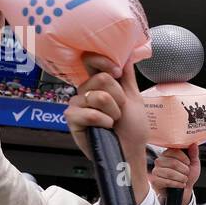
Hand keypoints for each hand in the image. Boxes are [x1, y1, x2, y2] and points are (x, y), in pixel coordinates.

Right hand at [63, 68, 149, 204]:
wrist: (130, 152)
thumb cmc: (132, 128)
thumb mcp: (133, 97)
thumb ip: (126, 75)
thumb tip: (126, 52)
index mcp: (99, 83)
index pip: (91, 61)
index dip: (103, 61)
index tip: (117, 72)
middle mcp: (85, 91)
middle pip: (101, 78)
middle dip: (118, 96)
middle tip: (119, 110)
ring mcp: (77, 105)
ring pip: (97, 96)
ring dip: (113, 112)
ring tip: (113, 121)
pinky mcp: (72, 120)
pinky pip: (89, 113)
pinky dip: (103, 122)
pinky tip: (105, 128)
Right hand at [150, 147, 199, 204]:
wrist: (184, 191)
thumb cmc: (187, 176)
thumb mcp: (193, 164)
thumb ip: (193, 154)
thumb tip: (193, 144)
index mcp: (168, 154)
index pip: (173, 151)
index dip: (183, 158)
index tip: (188, 163)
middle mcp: (160, 161)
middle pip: (172, 162)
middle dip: (184, 170)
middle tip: (187, 173)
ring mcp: (156, 170)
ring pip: (170, 173)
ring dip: (181, 178)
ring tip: (184, 180)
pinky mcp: (155, 180)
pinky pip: (166, 181)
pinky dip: (176, 184)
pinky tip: (180, 185)